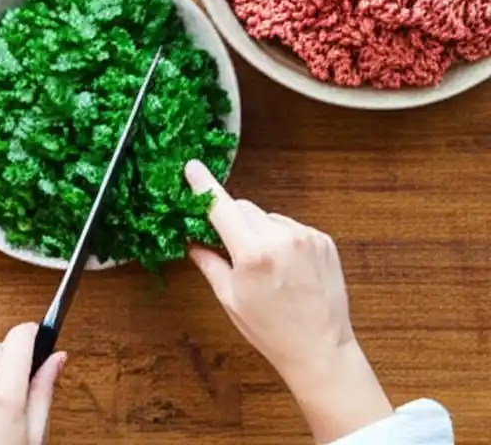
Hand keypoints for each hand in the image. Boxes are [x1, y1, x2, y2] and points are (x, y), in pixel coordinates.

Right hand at [184, 160, 392, 443]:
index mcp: (253, 254)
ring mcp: (306, 237)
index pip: (221, 207)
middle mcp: (281, 239)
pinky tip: (284, 265)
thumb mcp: (229, 298)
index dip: (203, 186)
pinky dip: (280, 237)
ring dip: (258, 229)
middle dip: (231, 220)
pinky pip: (290, 227)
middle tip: (228, 245)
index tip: (192, 168)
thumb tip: (192, 241)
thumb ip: (209, 262)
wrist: (320, 348)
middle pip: (244, 208)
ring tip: (263, 264)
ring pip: (267, 217)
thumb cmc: (270, 329)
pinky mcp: (323, 241)